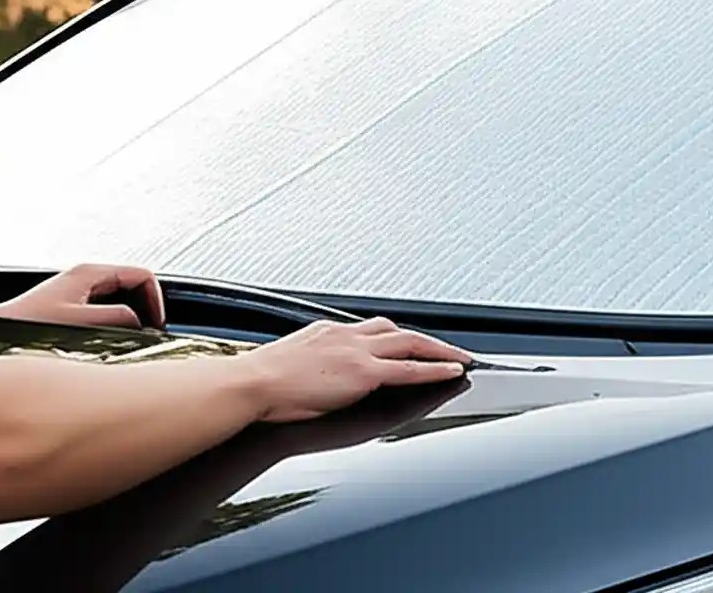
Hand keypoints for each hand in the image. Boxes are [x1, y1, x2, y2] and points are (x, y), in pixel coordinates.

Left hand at [0, 264, 165, 328]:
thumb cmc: (25, 325)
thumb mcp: (79, 321)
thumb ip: (115, 319)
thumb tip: (141, 323)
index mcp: (90, 273)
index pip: (142, 276)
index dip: (156, 300)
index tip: (158, 324)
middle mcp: (85, 277)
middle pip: (134, 285)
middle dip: (147, 308)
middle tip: (150, 333)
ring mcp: (78, 290)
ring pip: (121, 298)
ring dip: (132, 317)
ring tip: (132, 338)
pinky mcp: (72, 305)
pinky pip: (107, 309)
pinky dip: (116, 322)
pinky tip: (111, 340)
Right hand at [242, 317, 470, 422]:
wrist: (252, 384)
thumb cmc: (259, 382)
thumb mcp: (286, 362)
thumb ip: (307, 363)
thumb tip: (309, 373)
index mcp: (326, 331)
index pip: (369, 329)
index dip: (393, 335)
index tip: (405, 340)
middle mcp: (345, 335)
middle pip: (396, 330)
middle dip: (425, 339)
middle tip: (447, 347)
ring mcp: (357, 352)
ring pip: (411, 343)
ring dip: (439, 349)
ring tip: (461, 358)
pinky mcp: (364, 373)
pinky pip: (409, 369)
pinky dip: (435, 369)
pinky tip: (452, 372)